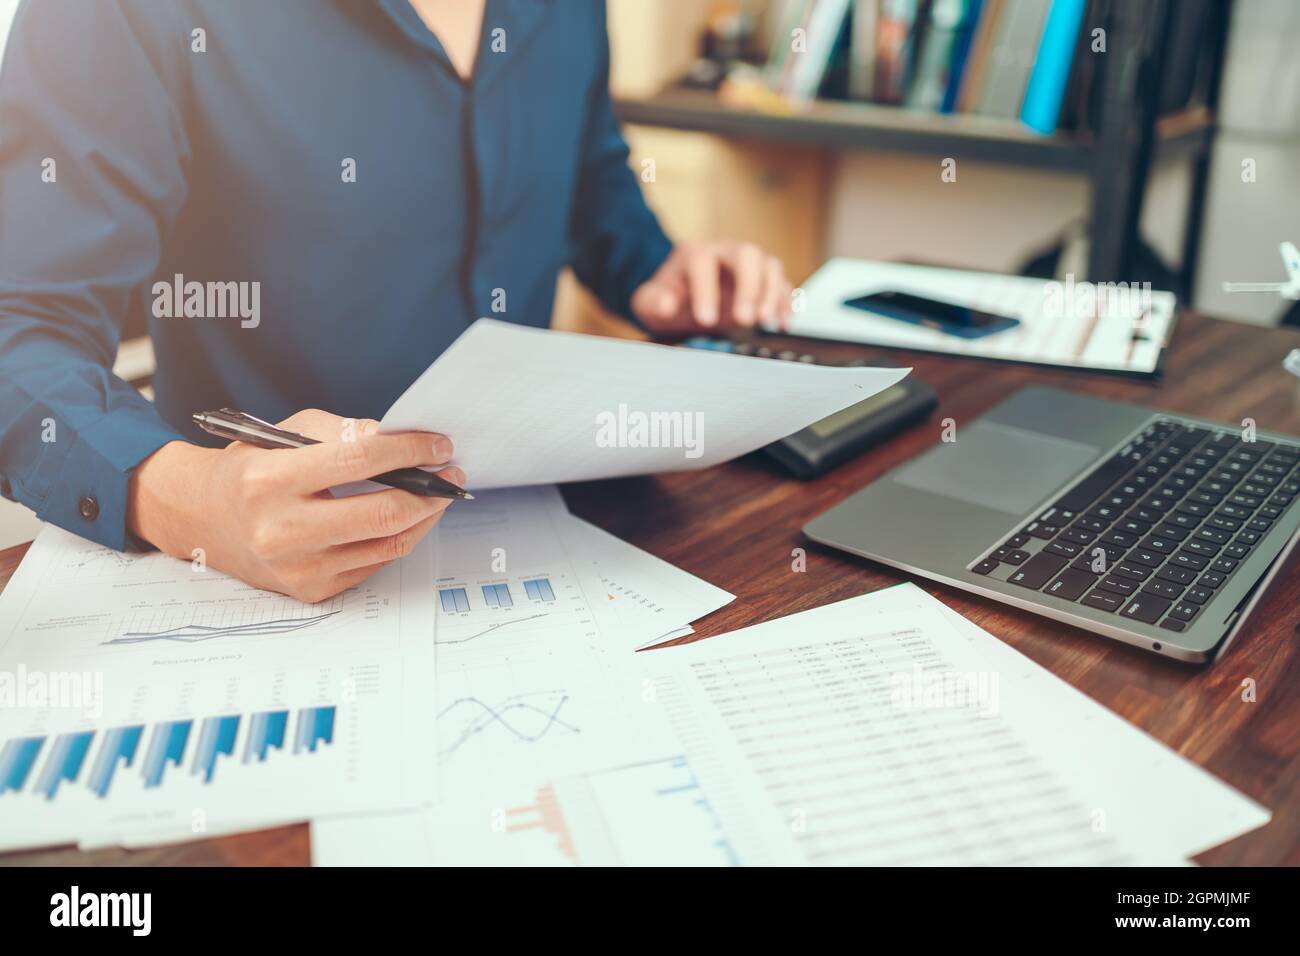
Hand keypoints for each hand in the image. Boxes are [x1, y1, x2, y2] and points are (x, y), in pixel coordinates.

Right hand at [127, 409, 464, 603]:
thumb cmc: (251, 468)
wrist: (203, 518)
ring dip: (425, 516)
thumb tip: (404, 442)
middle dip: (430, 490)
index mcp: (270, 481)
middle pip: (383, 513)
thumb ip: (344, 434)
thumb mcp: (286, 434)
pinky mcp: (312, 591)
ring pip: (389, 544)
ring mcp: (298, 568)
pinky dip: (399, 537)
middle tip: (451, 472)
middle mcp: (282, 530)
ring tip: (438, 493)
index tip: (439, 444)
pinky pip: (375, 563)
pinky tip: (410, 517)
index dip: (409, 451)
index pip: (359, 461)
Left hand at [631, 240, 793, 335]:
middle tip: (744, 319)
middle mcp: (725, 253)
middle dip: (749, 287)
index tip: (706, 320)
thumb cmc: (667, 300)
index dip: (706, 291)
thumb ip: (654, 302)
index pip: (703, 262)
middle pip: (747, 255)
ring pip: (769, 266)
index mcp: (694, 255)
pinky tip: (782, 324)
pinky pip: (783, 285)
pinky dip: (786, 303)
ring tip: (765, 322)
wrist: (683, 302)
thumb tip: (666, 304)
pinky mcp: (764, 282)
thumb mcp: (650, 304)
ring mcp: (748, 266)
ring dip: (771, 294)